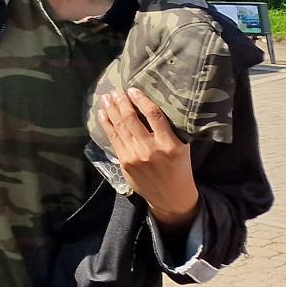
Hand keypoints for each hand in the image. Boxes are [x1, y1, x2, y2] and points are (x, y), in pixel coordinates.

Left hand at [98, 87, 198, 229]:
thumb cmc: (179, 168)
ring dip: (111, 110)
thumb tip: (150, 106)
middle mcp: (151, 149)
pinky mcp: (124, 162)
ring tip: (105, 97)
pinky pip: (113, 139)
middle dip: (121, 102)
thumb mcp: (182, 148)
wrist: (171, 196)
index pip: (154, 115)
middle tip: (115, 90)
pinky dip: (107, 124)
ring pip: (120, 127)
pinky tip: (103, 114)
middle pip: (132, 119)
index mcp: (170, 144)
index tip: (133, 89)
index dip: (141, 100)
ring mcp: (135, 156)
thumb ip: (169, 131)